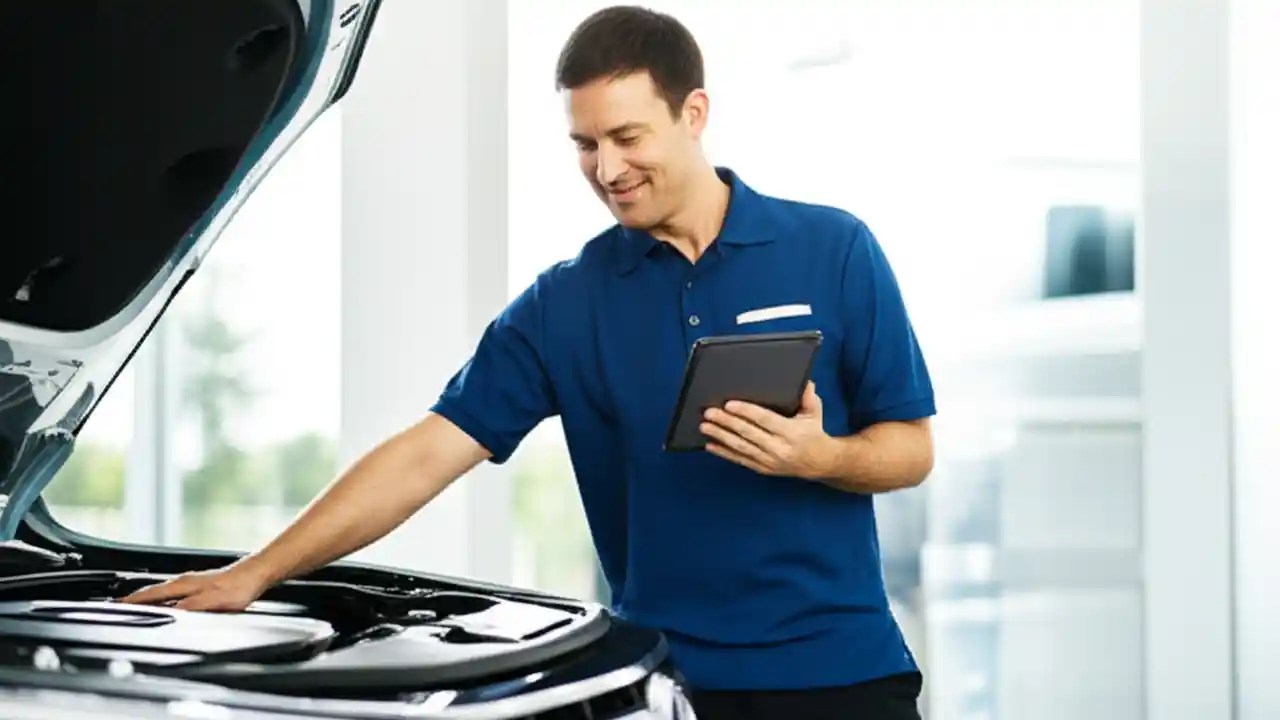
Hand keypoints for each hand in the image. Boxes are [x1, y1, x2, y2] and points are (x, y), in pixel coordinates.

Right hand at [117, 560, 272, 611]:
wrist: (256, 574)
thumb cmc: (237, 587)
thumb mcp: (211, 603)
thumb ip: (189, 608)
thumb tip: (170, 613)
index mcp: (183, 585)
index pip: (150, 594)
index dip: (132, 602)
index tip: (114, 607)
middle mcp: (184, 581)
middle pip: (152, 592)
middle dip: (134, 599)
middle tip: (117, 607)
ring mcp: (192, 582)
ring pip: (162, 591)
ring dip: (147, 598)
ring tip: (134, 606)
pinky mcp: (201, 585)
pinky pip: (173, 592)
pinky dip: (162, 598)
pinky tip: (165, 603)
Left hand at [700, 381, 836, 478]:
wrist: (819, 463)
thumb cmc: (813, 433)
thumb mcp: (815, 413)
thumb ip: (808, 397)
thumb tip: (806, 382)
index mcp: (791, 432)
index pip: (765, 420)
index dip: (746, 412)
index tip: (729, 404)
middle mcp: (779, 448)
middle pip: (748, 433)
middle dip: (726, 422)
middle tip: (709, 412)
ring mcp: (769, 461)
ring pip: (740, 447)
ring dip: (720, 436)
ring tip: (705, 426)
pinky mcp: (762, 469)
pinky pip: (740, 459)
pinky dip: (724, 452)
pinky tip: (710, 444)